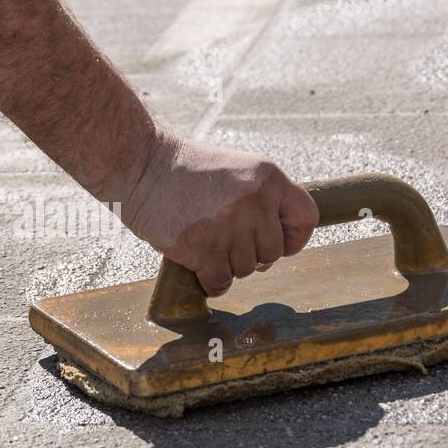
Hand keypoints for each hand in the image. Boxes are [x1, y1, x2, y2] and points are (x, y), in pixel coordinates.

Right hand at [122, 131, 318, 296]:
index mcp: (268, 177)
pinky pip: (221, 281)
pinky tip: (200, 267)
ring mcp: (229, 226)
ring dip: (228, 265)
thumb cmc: (184, 169)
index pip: (306, 217)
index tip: (280, 244)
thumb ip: (262, 197)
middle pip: (273, 252)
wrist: (141, 166)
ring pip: (246, 270)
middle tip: (228, 243)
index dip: (295, 238)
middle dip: (253, 255)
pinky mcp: (202, 248)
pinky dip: (212, 281)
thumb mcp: (237, 168)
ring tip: (207, 245)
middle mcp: (254, 202)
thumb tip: (278, 239)